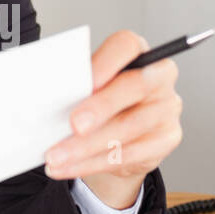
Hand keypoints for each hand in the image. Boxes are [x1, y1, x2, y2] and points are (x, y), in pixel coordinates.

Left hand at [43, 30, 183, 207]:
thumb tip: (48, 97)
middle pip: (134, 87)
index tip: (85, 81)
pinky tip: (69, 166)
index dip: (106, 62)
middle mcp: (159, 77)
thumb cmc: (101, 102)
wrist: (121, 137)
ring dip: (87, 146)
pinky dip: (92, 163)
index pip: (127, 46)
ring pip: (128, 128)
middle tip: (74, 125)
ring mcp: (167, 108)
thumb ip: (77, 86)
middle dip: (101, 107)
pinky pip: (128, 155)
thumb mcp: (89, 88)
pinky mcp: (166, 139)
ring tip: (57, 156)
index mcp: (137, 53)